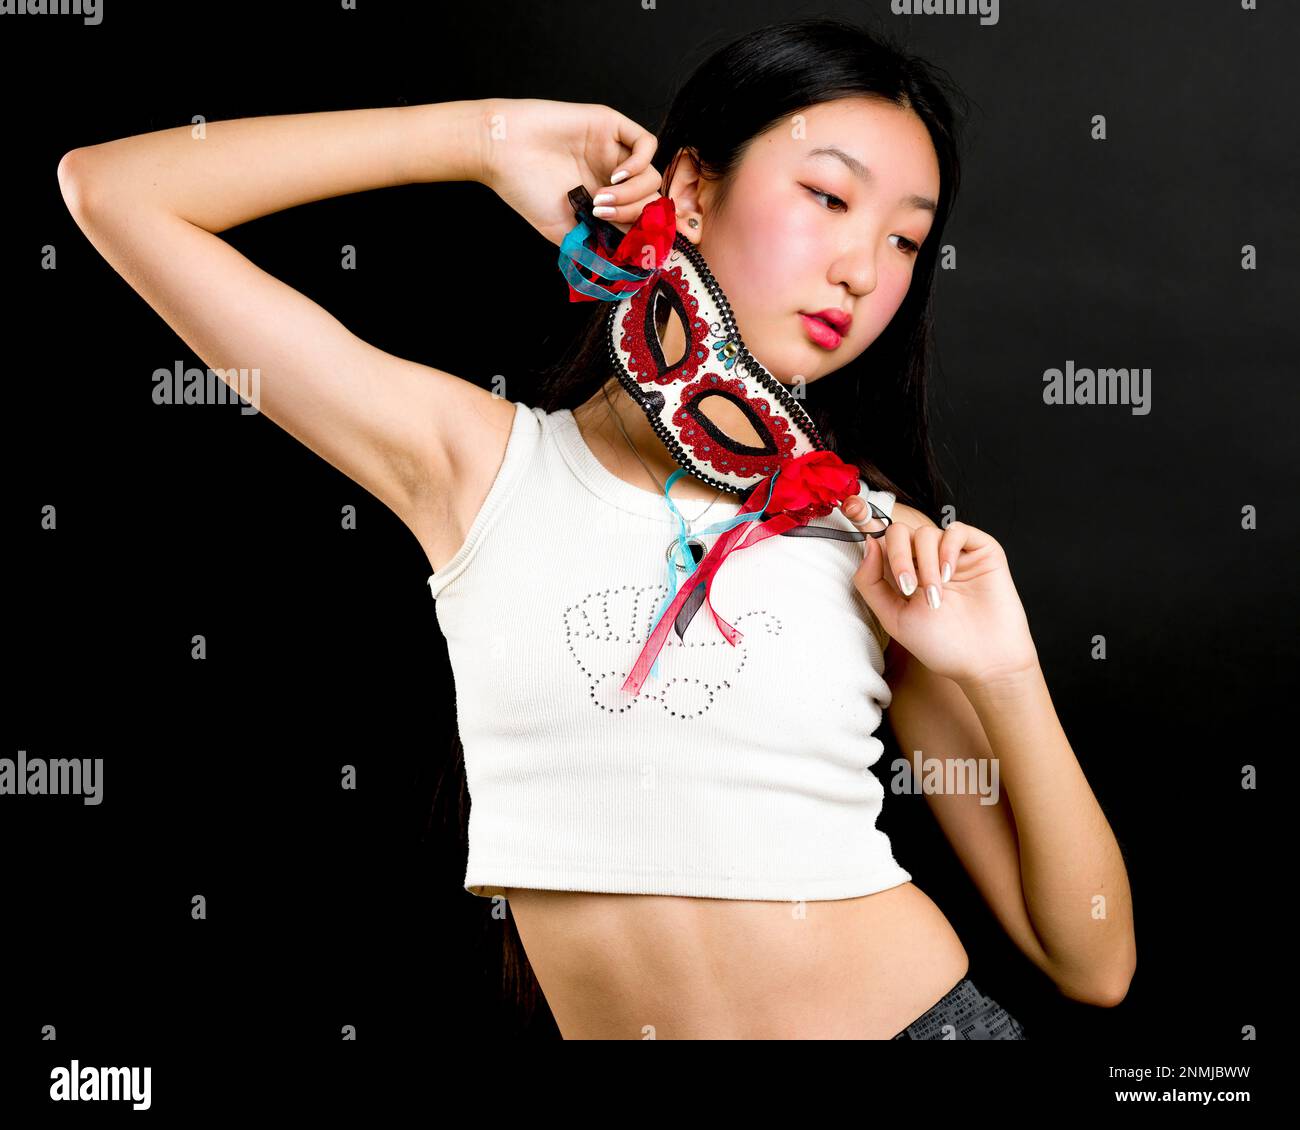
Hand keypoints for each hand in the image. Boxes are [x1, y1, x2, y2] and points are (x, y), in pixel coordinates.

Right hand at [479, 98, 661, 247]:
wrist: (503, 152)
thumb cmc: (526, 191)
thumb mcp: (564, 232)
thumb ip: (596, 246)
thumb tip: (624, 266)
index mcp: (606, 204)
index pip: (642, 220)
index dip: (644, 234)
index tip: (633, 246)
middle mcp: (614, 179)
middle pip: (651, 200)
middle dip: (633, 215)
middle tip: (601, 216)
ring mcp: (614, 153)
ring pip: (651, 177)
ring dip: (630, 194)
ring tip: (599, 199)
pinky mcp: (611, 128)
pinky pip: (647, 144)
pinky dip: (638, 164)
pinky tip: (615, 176)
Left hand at [840, 496, 1038, 688]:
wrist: (984, 663)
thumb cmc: (942, 645)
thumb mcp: (894, 617)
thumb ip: (872, 583)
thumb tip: (868, 544)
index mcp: (905, 574)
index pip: (883, 542)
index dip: (866, 520)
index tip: (850, 507)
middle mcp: (928, 560)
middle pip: (900, 532)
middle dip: (898, 556)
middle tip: (908, 587)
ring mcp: (954, 555)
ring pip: (926, 534)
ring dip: (925, 565)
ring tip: (935, 597)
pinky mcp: (981, 551)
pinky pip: (956, 530)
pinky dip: (947, 549)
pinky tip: (948, 575)